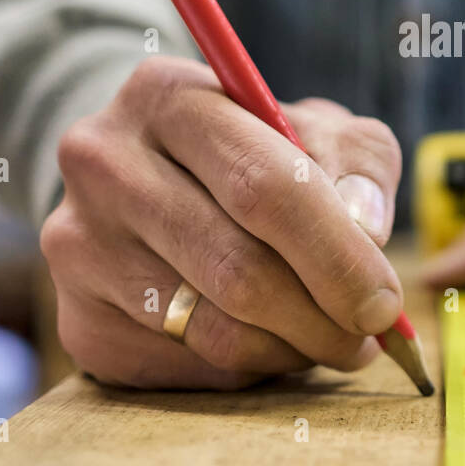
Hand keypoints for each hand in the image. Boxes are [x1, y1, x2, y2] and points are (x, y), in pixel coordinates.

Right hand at [40, 56, 404, 388]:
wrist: (144, 175)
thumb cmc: (252, 150)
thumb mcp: (316, 129)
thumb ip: (357, 166)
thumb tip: (367, 230)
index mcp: (169, 97)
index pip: (264, 186)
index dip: (336, 254)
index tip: (386, 302)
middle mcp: (105, 164)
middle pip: (237, 269)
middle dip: (323, 318)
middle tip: (369, 338)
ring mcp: (81, 245)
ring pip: (214, 330)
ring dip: (292, 349)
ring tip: (327, 336)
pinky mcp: (78, 320)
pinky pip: (186, 368)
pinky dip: (247, 368)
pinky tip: (265, 339)